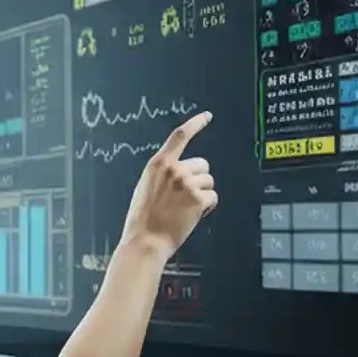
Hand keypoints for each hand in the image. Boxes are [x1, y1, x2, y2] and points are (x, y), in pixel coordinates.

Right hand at [120, 111, 217, 260]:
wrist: (145, 240)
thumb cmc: (144, 218)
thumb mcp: (147, 188)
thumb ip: (164, 175)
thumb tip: (186, 173)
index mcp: (157, 164)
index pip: (179, 136)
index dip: (195, 124)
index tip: (207, 116)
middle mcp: (174, 169)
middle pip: (202, 165)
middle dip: (199, 179)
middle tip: (183, 199)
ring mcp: (187, 183)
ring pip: (209, 181)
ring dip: (202, 194)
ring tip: (184, 209)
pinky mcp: (198, 198)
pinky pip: (213, 197)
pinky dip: (207, 207)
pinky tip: (192, 215)